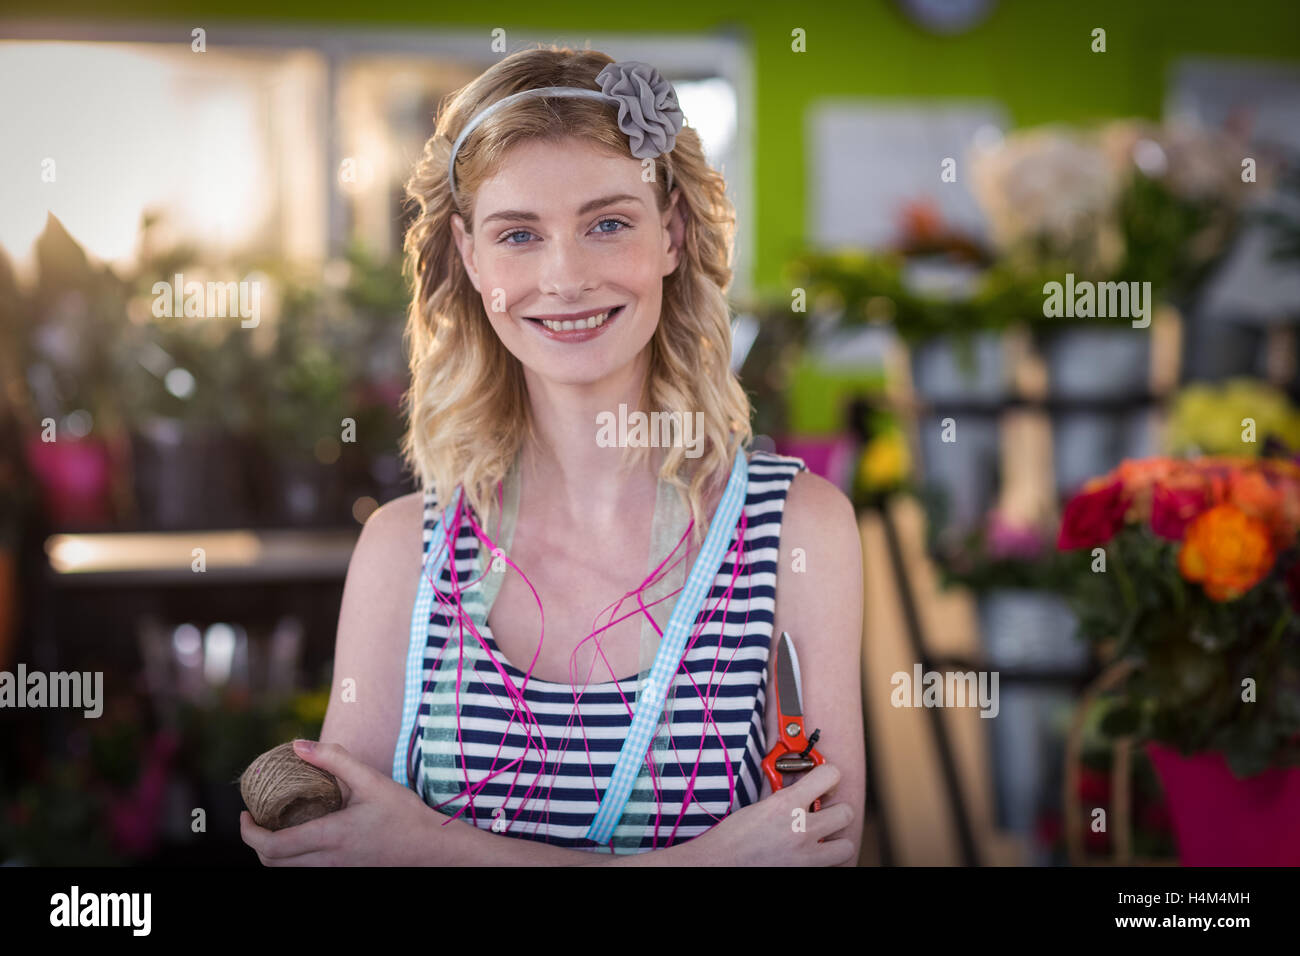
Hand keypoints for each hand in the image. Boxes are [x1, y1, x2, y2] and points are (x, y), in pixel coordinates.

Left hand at [239, 739, 438, 865]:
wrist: (430, 847)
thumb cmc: (403, 814)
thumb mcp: (371, 780)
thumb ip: (334, 759)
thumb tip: (298, 745)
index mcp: (330, 837)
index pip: (272, 846)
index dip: (248, 833)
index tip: (245, 813)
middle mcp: (327, 860)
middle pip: (272, 863)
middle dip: (255, 841)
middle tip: (256, 816)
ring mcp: (334, 870)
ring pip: (287, 869)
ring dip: (273, 850)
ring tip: (276, 823)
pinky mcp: (343, 871)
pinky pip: (305, 868)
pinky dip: (292, 855)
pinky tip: (303, 832)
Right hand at [685, 764, 855, 865]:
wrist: (721, 862)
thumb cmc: (734, 835)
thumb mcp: (761, 805)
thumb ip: (787, 796)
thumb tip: (804, 788)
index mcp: (787, 804)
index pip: (830, 775)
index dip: (829, 774)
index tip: (825, 780)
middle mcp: (801, 829)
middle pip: (846, 812)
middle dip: (837, 810)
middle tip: (824, 812)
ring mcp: (805, 855)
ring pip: (846, 845)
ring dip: (837, 841)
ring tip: (823, 838)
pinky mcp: (804, 871)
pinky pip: (831, 865)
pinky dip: (824, 860)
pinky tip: (811, 854)